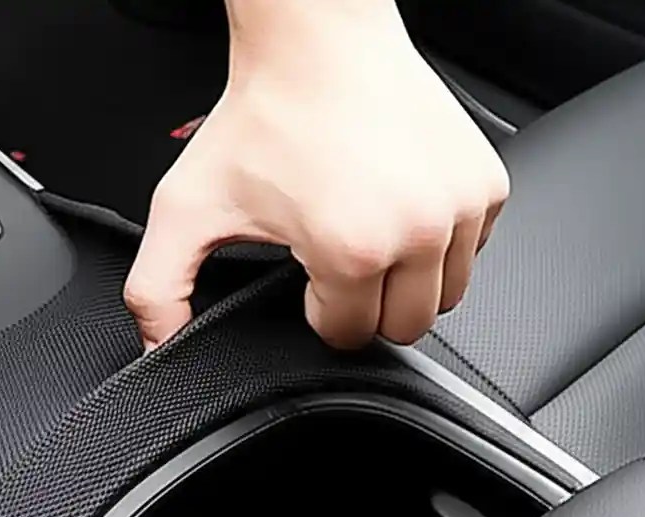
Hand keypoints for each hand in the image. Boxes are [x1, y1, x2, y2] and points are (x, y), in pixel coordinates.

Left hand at [124, 0, 509, 349]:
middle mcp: (419, 231)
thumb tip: (158, 347)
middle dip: (365, 303)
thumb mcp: (184, 209)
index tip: (302, 269)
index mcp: (353, 249)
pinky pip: (471, 251)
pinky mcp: (487, 183)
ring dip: (406, 278)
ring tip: (363, 228)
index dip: (318, 311)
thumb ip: (157, 290)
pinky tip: (394, 205)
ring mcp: (462, 206)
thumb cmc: (261, 116)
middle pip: (404, 326)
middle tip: (332, 253)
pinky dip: (438, 243)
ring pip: (445, 295)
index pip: (350, 336)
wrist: (316, 41)